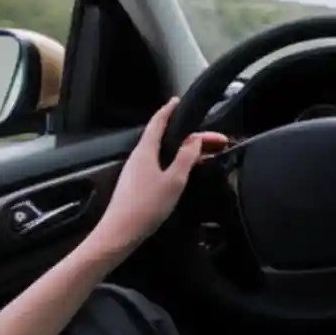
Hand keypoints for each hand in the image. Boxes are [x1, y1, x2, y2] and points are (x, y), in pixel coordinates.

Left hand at [88, 97, 227, 256]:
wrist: (120, 233)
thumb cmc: (147, 205)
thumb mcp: (174, 180)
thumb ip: (186, 157)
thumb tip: (194, 139)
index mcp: (146, 151)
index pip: (158, 123)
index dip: (169, 110)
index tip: (178, 101)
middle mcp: (139, 157)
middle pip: (165, 139)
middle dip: (190, 137)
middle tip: (215, 140)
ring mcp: (137, 171)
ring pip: (164, 153)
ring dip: (185, 150)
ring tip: (206, 154)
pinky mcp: (138, 184)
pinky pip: (160, 165)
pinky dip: (176, 162)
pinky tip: (187, 171)